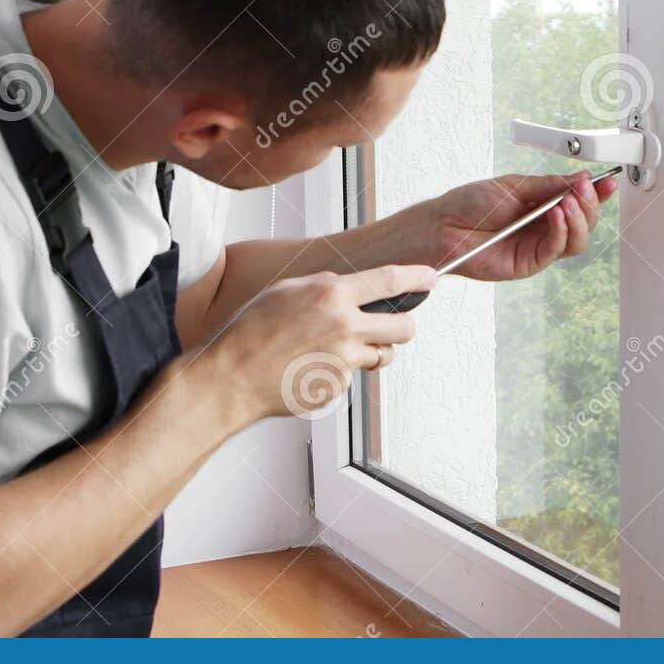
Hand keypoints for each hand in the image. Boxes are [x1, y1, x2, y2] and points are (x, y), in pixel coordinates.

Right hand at [201, 265, 436, 419]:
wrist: (232, 376)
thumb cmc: (252, 331)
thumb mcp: (288, 290)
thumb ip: (326, 287)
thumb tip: (352, 289)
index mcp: (332, 294)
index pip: (390, 281)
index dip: (417, 277)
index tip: (431, 277)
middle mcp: (345, 326)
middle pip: (403, 326)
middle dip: (404, 325)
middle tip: (394, 326)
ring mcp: (345, 360)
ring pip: (382, 355)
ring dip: (372, 352)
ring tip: (336, 350)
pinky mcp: (339, 386)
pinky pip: (353, 377)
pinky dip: (339, 373)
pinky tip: (311, 369)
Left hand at [424, 170, 618, 281]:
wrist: (444, 225)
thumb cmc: (470, 204)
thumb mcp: (514, 185)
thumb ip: (548, 185)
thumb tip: (579, 178)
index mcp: (542, 205)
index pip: (577, 201)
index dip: (596, 193)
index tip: (608, 181)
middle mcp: (544, 227)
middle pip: (584, 222)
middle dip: (590, 204)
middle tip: (587, 189)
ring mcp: (538, 246)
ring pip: (576, 240)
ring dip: (580, 219)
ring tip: (570, 203)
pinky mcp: (529, 263)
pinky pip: (555, 250)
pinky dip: (562, 231)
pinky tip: (557, 215)